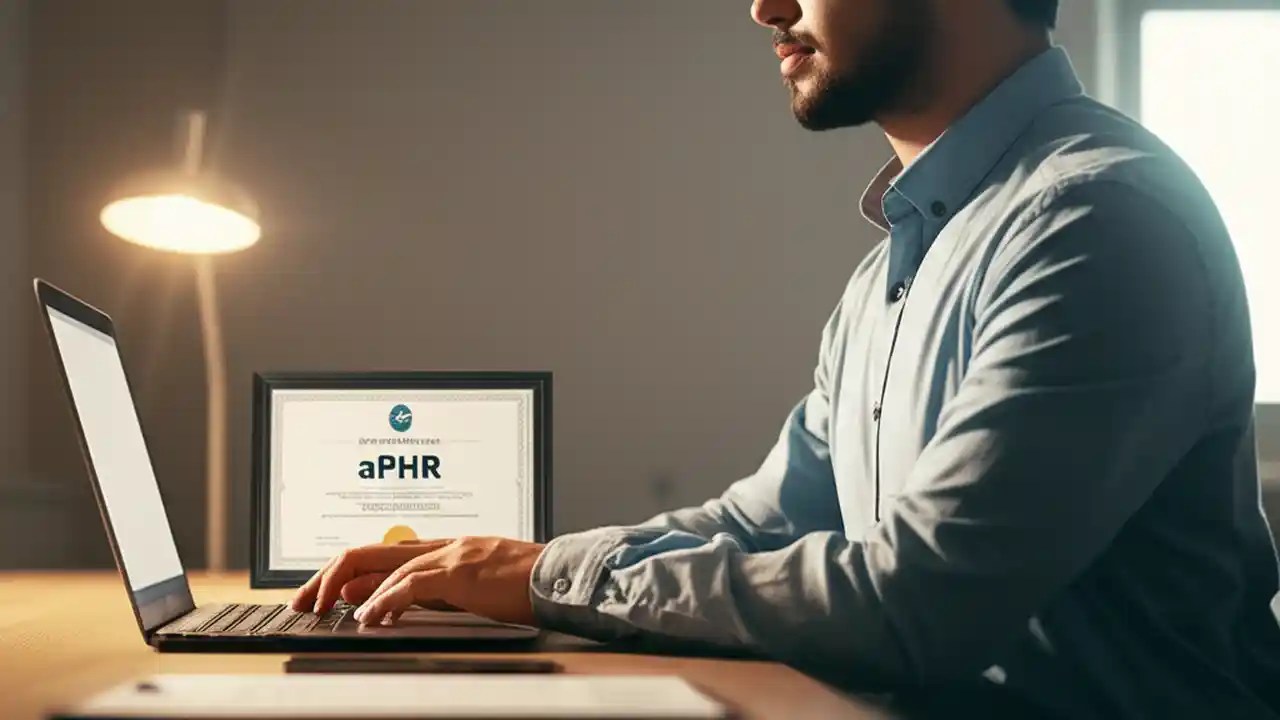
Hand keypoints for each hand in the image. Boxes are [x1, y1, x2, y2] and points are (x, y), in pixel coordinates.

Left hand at [292, 537, 545, 626]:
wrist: (560, 576)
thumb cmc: (524, 585)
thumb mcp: (469, 588)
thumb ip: (430, 592)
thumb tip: (387, 603)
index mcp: (444, 547)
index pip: (381, 553)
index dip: (344, 572)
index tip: (321, 596)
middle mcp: (442, 544)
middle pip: (370, 550)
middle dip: (328, 574)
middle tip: (305, 600)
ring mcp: (451, 554)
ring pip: (383, 564)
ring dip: (347, 588)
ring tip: (324, 609)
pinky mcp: (461, 572)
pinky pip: (411, 584)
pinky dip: (384, 600)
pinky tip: (368, 617)